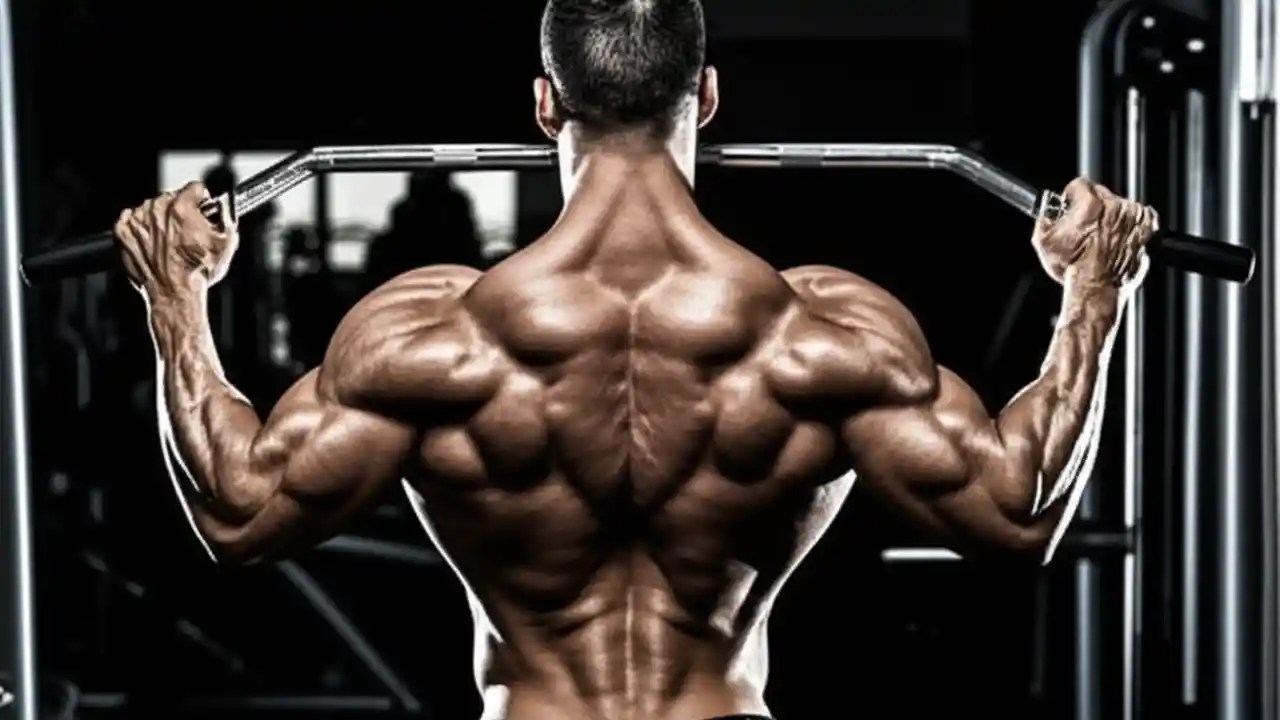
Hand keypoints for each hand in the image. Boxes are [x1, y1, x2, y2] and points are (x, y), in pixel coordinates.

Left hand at [113, 182, 237, 296]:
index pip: (194, 188)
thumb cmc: (198, 272)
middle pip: (171, 197)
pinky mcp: (123, 232)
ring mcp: (137, 220)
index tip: (202, 210)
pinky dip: (140, 228)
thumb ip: (227, 216)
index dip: (202, 200)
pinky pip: (131, 219)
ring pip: (151, 207)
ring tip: (169, 242)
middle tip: (186, 233)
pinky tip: (152, 242)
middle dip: (180, 211)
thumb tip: (224, 205)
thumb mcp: (227, 243)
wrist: (174, 293)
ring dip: (160, 219)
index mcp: (182, 207)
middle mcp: (157, 209)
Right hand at [1032, 177, 1157, 287]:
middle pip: (1101, 192)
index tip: (1071, 205)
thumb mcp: (1043, 242)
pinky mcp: (1147, 230)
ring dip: (1112, 215)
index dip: (1072, 196)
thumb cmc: (1072, 269)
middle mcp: (1114, 206)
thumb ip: (1044, 220)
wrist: (1096, 289)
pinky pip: (1141, 216)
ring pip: (1120, 205)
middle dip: (1092, 206)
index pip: (1080, 184)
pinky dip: (1132, 223)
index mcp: (1089, 204)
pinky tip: (1120, 236)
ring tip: (1102, 236)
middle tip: (1085, 226)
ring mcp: (1133, 217)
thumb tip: (1047, 214)